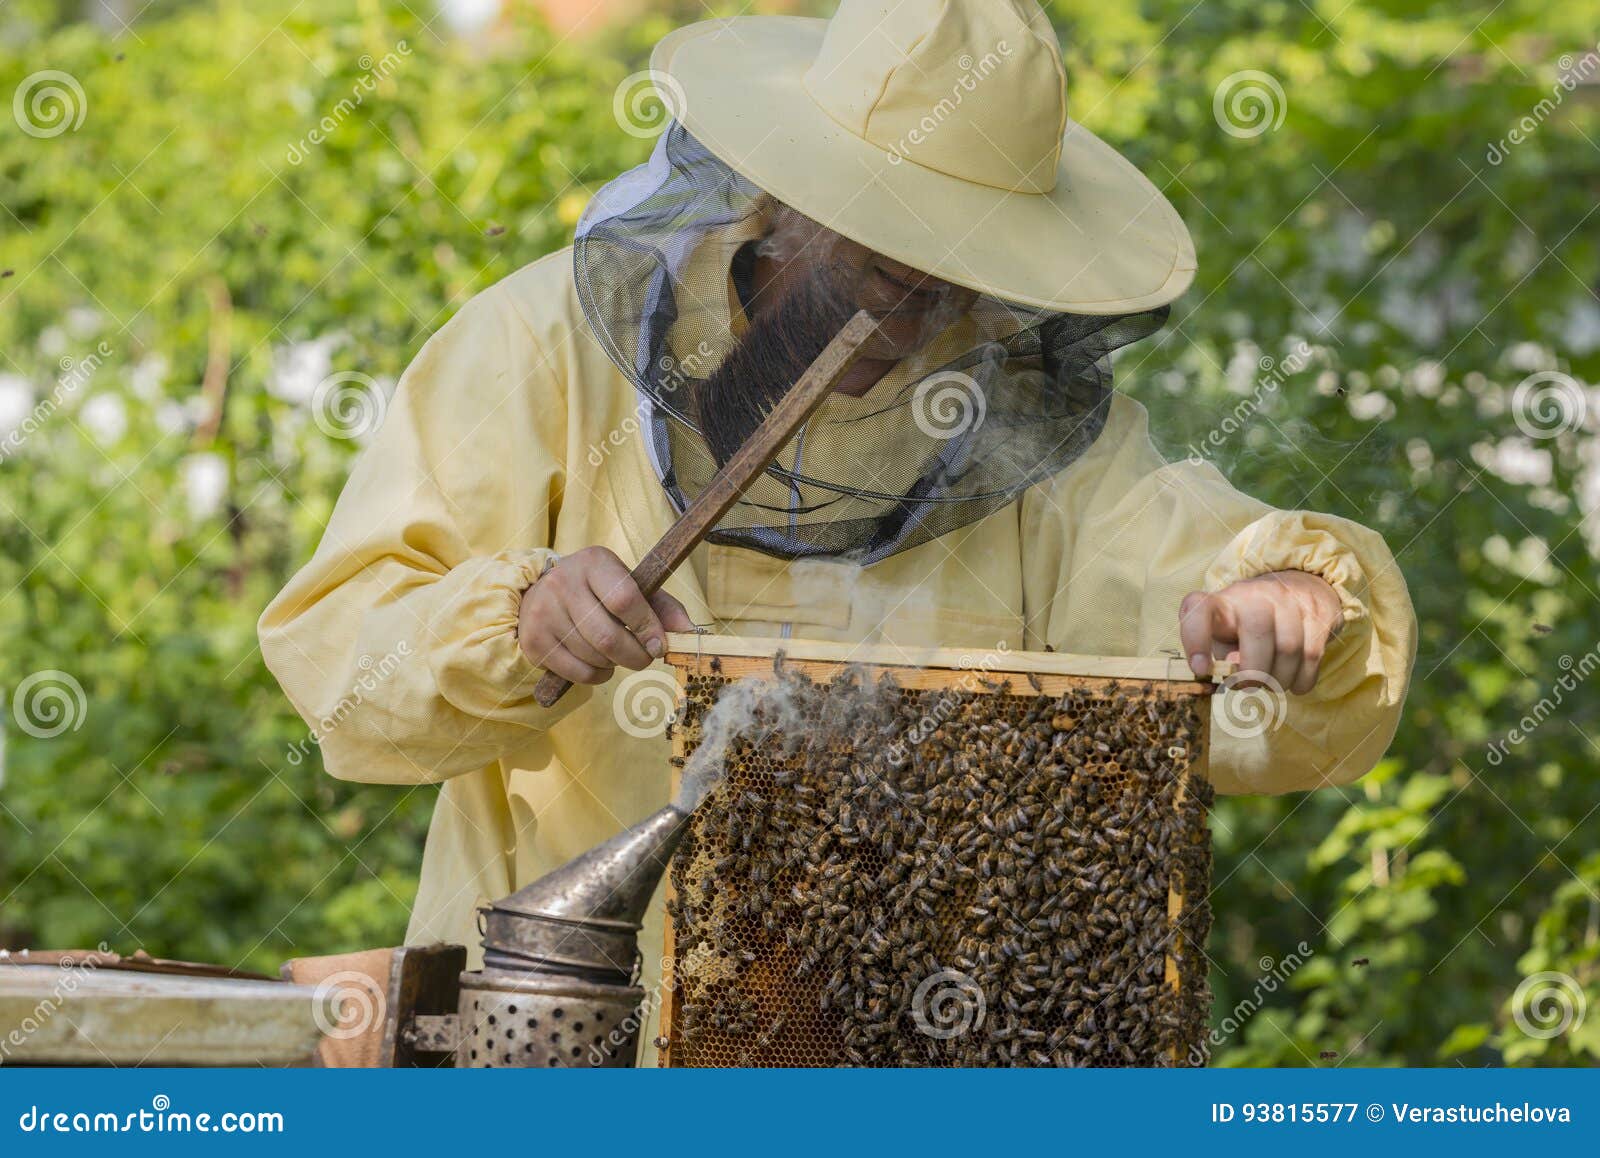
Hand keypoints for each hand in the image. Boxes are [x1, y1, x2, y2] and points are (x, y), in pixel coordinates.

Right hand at [517, 547, 695, 685]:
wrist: (544, 592)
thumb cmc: (598, 591)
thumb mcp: (629, 586)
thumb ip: (662, 607)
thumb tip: (689, 632)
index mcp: (594, 562)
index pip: (625, 599)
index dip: (647, 628)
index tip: (659, 644)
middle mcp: (563, 583)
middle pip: (608, 636)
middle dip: (635, 655)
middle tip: (644, 657)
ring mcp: (543, 612)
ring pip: (594, 657)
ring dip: (615, 664)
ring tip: (616, 653)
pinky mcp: (533, 640)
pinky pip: (578, 673)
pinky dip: (598, 675)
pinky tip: (598, 662)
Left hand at [1180, 570, 1342, 693]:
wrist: (1299, 588)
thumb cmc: (1249, 623)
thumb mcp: (1226, 634)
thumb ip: (1223, 656)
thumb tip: (1234, 676)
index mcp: (1223, 602)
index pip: (1199, 610)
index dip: (1196, 639)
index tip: (1200, 669)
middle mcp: (1255, 595)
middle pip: (1257, 632)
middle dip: (1253, 672)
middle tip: (1248, 686)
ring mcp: (1290, 600)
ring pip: (1288, 648)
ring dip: (1278, 680)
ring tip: (1272, 683)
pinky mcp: (1318, 613)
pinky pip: (1311, 656)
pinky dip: (1301, 680)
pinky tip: (1293, 681)